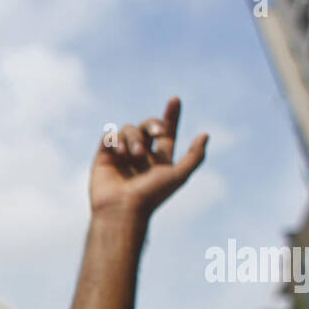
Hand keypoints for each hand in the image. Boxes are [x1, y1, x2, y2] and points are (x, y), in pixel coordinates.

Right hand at [89, 97, 206, 222]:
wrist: (122, 209)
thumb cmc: (151, 196)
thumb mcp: (179, 176)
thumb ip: (195, 156)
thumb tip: (205, 134)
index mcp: (159, 159)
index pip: (167, 132)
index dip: (171, 115)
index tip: (175, 100)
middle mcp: (140, 155)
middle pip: (147, 126)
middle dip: (153, 125)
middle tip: (157, 133)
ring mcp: (121, 155)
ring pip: (128, 129)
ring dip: (134, 138)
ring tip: (133, 154)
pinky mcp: (103, 156)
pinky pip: (110, 135)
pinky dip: (116, 139)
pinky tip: (119, 153)